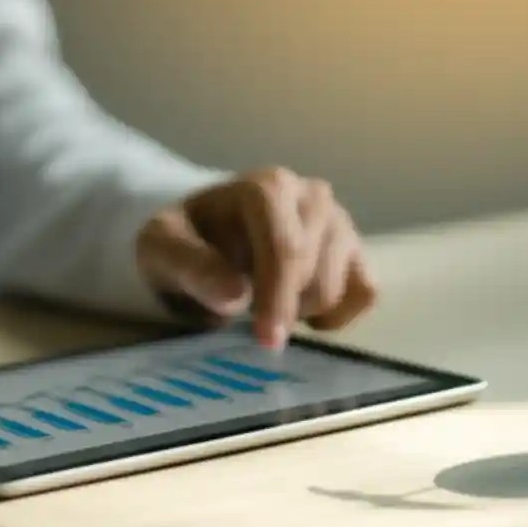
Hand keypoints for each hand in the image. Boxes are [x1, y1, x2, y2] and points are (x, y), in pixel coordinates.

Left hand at [137, 167, 376, 347]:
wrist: (203, 239)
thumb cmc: (185, 243)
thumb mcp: (162, 250)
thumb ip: (191, 267)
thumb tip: (235, 295)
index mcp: (266, 187)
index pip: (286, 247)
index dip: (277, 296)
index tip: (265, 338)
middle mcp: (312, 196)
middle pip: (314, 274)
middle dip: (283, 309)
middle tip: (249, 323)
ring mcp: (339, 222)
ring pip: (339, 286)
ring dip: (302, 312)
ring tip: (266, 305)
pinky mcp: (355, 250)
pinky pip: (365, 292)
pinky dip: (337, 315)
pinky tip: (300, 313)